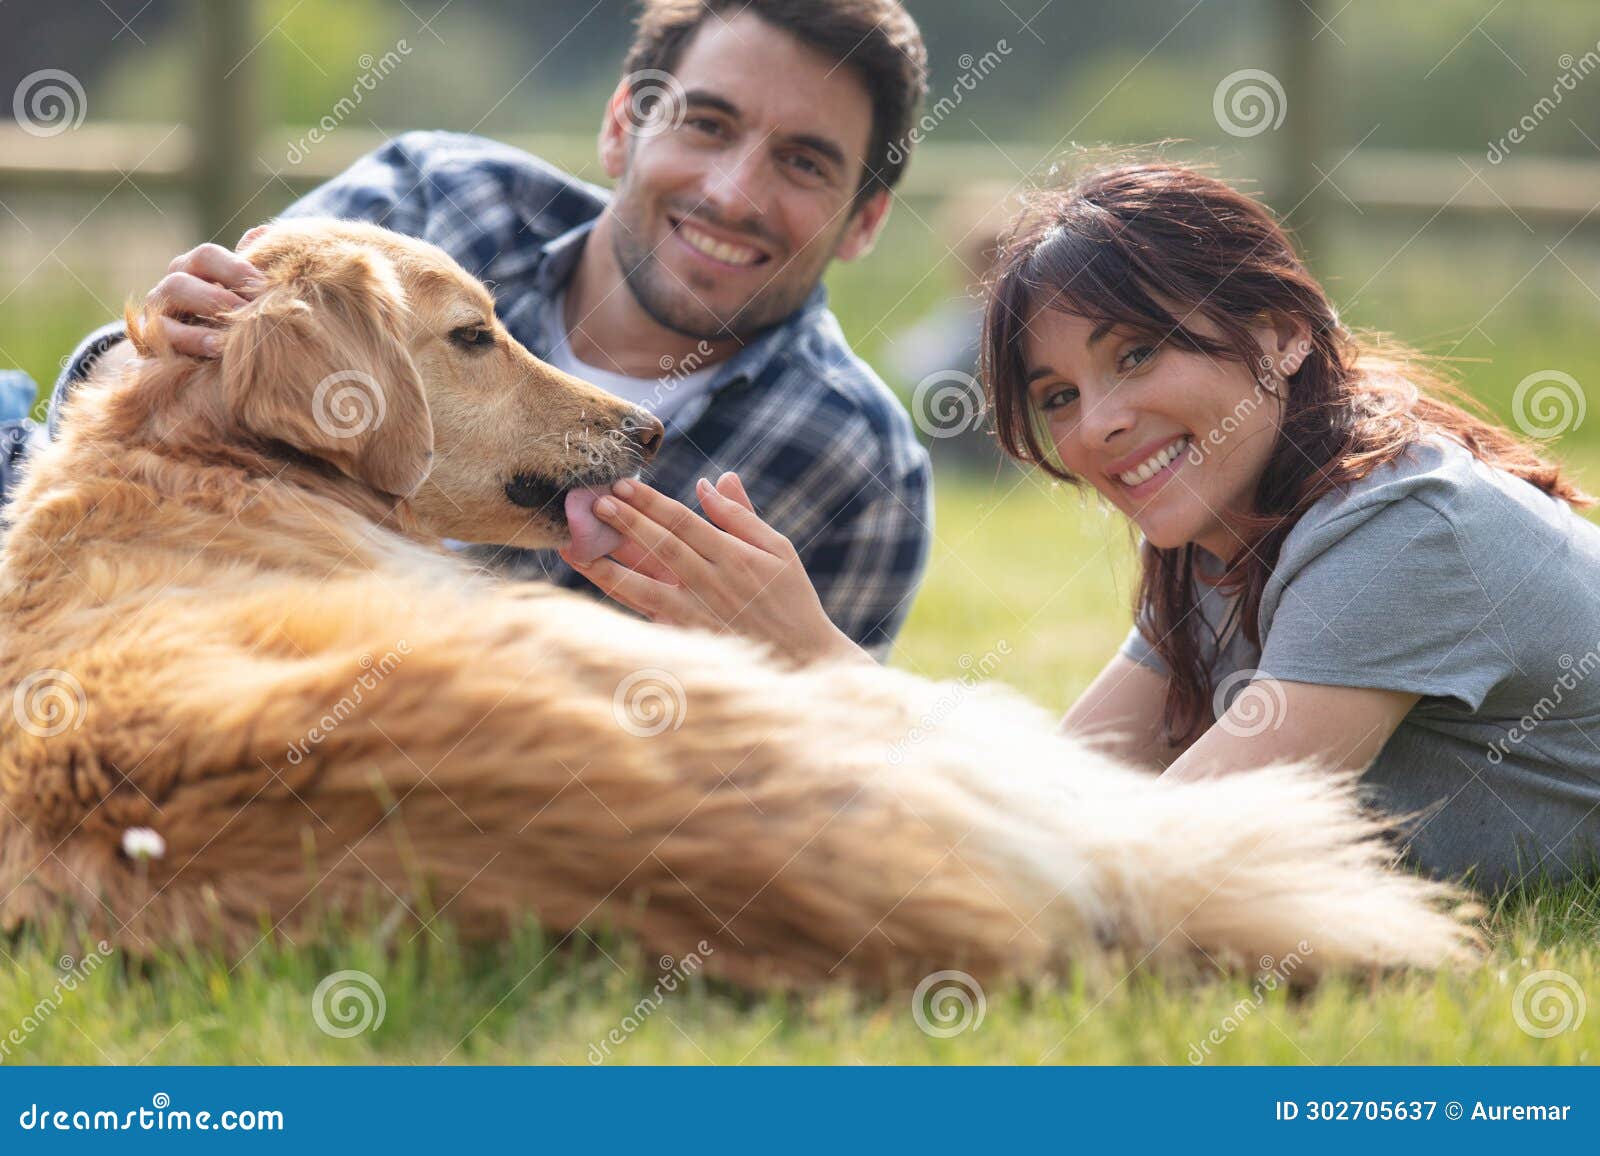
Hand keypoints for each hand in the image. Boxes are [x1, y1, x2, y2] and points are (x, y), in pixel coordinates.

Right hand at [143, 229, 267, 356]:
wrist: (217, 356)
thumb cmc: (242, 318)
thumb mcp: (252, 293)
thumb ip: (256, 266)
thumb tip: (262, 232)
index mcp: (195, 268)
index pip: (207, 256)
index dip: (237, 270)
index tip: (266, 288)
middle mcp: (172, 285)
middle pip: (181, 279)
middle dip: (219, 298)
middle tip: (253, 314)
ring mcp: (156, 311)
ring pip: (164, 303)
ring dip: (202, 319)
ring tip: (234, 334)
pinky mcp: (151, 340)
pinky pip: (161, 336)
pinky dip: (190, 340)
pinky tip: (219, 349)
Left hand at [561, 472, 868, 665]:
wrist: (801, 658)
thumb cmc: (790, 599)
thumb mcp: (777, 549)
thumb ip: (741, 515)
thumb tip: (712, 481)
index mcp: (734, 556)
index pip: (682, 522)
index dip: (650, 502)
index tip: (623, 485)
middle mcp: (711, 582)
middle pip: (659, 546)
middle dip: (624, 521)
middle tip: (594, 501)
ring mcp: (696, 613)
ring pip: (642, 586)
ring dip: (606, 563)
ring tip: (575, 545)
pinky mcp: (686, 638)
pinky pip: (645, 617)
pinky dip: (619, 601)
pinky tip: (595, 585)